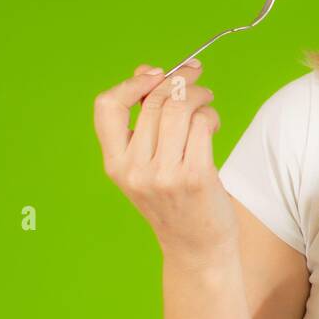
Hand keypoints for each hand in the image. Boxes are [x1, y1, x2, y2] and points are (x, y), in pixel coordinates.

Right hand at [92, 61, 237, 255]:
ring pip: (180, 108)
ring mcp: (164, 175)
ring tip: (206, 101)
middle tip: (195, 76)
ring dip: (199, 95)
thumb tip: (149, 71)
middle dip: (179, 80)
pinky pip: (202, 124)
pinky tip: (212, 125)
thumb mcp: (146, 165)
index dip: (132, 83)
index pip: (106, 106)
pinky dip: (210, 116)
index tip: (155, 73)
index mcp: (115, 164)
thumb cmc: (175, 201)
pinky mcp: (195, 177)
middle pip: (154, 101)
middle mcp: (135, 170)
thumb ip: (143, 122)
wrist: (196, 248)